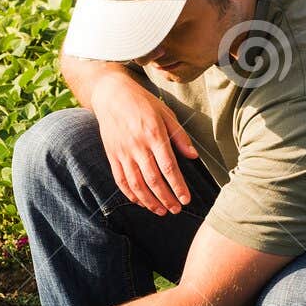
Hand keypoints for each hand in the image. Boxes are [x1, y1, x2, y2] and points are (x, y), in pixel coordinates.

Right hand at [92, 75, 200, 214]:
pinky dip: (130, 194)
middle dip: (166, 198)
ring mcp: (123, 152)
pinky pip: (120, 180)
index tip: (186, 200)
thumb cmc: (143, 103)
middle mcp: (137, 146)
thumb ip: (179, 136)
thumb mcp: (165, 113)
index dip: (178, 186)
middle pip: (153, 180)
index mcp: (154, 134)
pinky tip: (140, 202)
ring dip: (149, 201)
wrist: (111, 95)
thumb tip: (193, 156)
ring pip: (136, 184)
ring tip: (160, 211)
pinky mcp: (112, 155)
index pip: (168, 167)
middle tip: (176, 210)